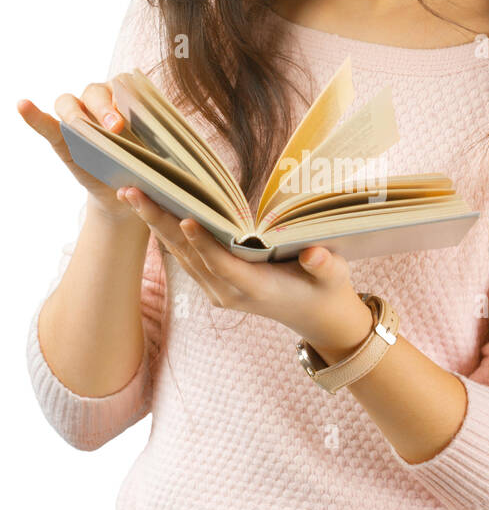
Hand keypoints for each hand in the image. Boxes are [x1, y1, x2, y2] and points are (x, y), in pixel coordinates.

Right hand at [17, 83, 144, 225]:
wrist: (123, 188)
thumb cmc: (144, 165)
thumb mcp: (153, 157)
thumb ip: (153, 154)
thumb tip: (151, 166)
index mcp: (125, 99)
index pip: (122, 86)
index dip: (125, 96)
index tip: (135, 113)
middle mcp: (99, 101)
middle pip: (95, 92)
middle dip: (104, 107)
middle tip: (116, 127)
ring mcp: (78, 116)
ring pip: (69, 103)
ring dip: (76, 114)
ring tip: (81, 128)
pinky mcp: (60, 136)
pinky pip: (45, 122)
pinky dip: (34, 114)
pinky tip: (23, 105)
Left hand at [117, 186, 374, 353]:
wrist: (316, 317)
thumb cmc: (328, 289)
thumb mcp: (336, 276)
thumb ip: (324, 265)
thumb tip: (315, 254)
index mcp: (258, 290)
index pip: (225, 265)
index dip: (205, 244)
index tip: (186, 218)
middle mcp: (229, 293)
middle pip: (189, 256)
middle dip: (161, 223)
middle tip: (133, 192)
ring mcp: (217, 291)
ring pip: (180, 255)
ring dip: (155, 224)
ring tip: (131, 191)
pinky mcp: (212, 284)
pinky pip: (184, 257)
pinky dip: (166, 231)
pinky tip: (149, 207)